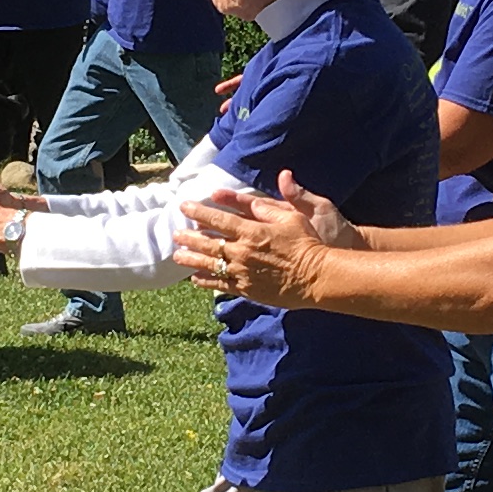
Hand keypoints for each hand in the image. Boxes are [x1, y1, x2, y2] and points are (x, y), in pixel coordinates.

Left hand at [176, 183, 336, 303]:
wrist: (316, 277)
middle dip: (189, 237)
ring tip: (177, 256)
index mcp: (252, 232)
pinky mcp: (247, 289)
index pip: (218, 220)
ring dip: (191, 259)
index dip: (199, 211)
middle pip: (208, 243)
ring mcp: (243, 272)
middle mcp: (242, 252)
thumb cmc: (307, 244)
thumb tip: (251, 202)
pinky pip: (220, 285)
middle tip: (176, 234)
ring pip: (209, 265)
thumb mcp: (291, 218)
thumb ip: (267, 210)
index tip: (185, 206)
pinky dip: (205, 281)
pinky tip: (195, 279)